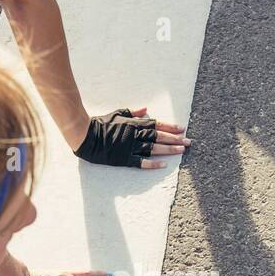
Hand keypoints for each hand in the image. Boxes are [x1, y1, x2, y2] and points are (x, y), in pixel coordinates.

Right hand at [75, 107, 189, 168]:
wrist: (86, 135)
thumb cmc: (100, 123)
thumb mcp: (117, 114)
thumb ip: (133, 112)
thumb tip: (146, 109)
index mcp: (134, 124)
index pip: (157, 124)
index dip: (170, 127)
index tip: (182, 128)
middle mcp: (135, 135)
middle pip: (159, 137)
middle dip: (175, 139)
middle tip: (189, 142)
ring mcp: (130, 147)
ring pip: (154, 148)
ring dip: (169, 150)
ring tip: (181, 151)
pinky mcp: (124, 158)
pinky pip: (140, 162)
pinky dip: (152, 163)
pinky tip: (163, 165)